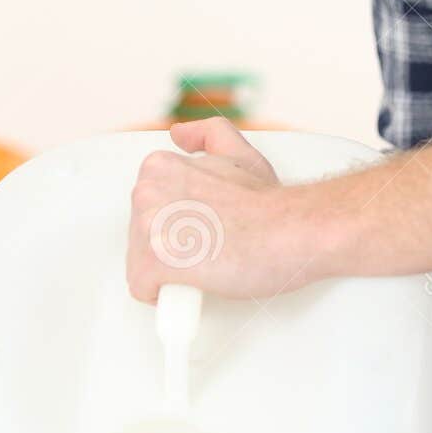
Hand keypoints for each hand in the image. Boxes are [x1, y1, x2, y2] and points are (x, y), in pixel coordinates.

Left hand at [126, 116, 305, 302]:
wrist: (292, 231)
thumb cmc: (270, 205)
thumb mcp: (239, 154)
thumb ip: (208, 136)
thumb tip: (180, 134)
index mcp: (158, 168)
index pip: (145, 211)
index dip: (175, 227)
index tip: (201, 230)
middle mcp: (146, 193)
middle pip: (138, 239)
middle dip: (171, 249)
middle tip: (209, 246)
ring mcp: (148, 227)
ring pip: (140, 266)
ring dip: (170, 274)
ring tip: (207, 262)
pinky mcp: (155, 262)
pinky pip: (143, 290)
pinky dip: (166, 298)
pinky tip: (194, 283)